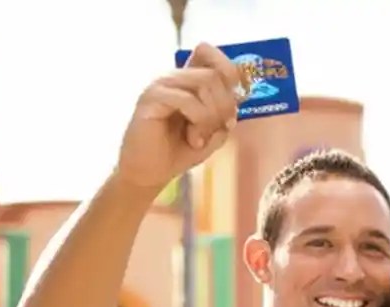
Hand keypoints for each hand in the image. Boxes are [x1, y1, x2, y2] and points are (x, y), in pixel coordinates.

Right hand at [114, 43, 243, 190]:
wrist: (151, 172)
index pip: (207, 51)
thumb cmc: (181, 150)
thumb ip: (227, 111)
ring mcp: (161, 84)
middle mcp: (174, 77)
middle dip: (226, 105)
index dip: (228, 70)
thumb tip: (238, 97)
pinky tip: (193, 140)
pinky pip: (188, 100)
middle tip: (220, 127)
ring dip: (212, 115)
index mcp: (187, 80)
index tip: (234, 100)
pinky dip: (199, 122)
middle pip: (214, 73)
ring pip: (205, 82)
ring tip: (202, 137)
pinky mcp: (151, 98)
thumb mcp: (214, 131)